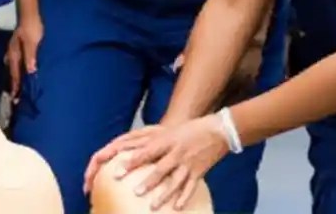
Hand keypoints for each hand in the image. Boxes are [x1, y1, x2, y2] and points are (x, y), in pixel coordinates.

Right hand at [4, 16, 42, 101]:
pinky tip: (21, 72)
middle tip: (14, 98)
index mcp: (14, 54)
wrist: (30, 13)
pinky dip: (17, 70)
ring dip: (15, 78)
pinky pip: (17, 62)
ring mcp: (14, 49)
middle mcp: (12, 53)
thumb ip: (30, 56)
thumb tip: (31, 72)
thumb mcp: (32, 42)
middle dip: (13, 85)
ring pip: (13, 68)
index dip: (15, 87)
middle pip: (12, 73)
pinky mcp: (18, 46)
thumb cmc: (32, 27)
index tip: (15, 100)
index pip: (15, 75)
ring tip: (16, 88)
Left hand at [89, 116, 228, 210]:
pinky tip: (177, 207)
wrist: (216, 130)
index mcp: (166, 141)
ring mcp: (188, 163)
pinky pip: (191, 186)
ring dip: (164, 194)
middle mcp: (176, 153)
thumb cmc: (186, 130)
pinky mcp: (199, 171)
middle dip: (148, 182)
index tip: (118, 172)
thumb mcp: (166, 132)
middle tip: (136, 192)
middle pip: (161, 169)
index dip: (132, 162)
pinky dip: (184, 197)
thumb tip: (125, 147)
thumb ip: (148, 141)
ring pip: (175, 181)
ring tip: (153, 206)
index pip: (146, 153)